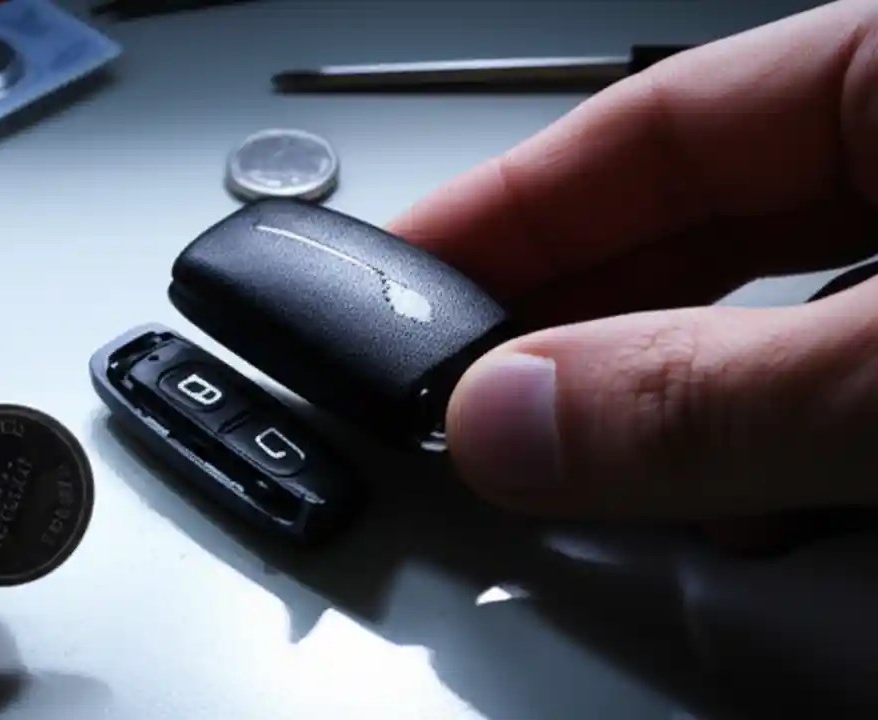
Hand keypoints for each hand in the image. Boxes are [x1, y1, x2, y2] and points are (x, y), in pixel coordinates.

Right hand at [389, 0, 877, 519]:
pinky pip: (843, 390)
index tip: (406, 284)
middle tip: (469, 401)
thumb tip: (517, 416)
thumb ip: (713, 394)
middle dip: (575, 327)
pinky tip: (747, 513)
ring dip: (671, 412)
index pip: (655, 122)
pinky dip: (778, 453)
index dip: (510, 208)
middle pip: (696, 226)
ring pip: (766, 319)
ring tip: (592, 481)